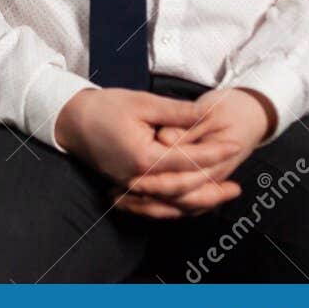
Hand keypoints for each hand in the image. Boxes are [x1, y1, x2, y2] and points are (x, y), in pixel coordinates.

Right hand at [55, 88, 243, 219]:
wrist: (72, 121)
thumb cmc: (105, 108)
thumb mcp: (143, 103)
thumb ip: (177, 112)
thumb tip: (207, 114)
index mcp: (143, 157)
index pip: (188, 160)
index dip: (214, 152)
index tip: (234, 145)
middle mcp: (138, 179)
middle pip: (184, 190)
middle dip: (213, 187)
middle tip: (237, 186)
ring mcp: (132, 186)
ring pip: (173, 202)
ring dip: (199, 201)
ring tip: (221, 197)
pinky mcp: (128, 187)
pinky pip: (158, 203)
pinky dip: (178, 204)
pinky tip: (193, 200)